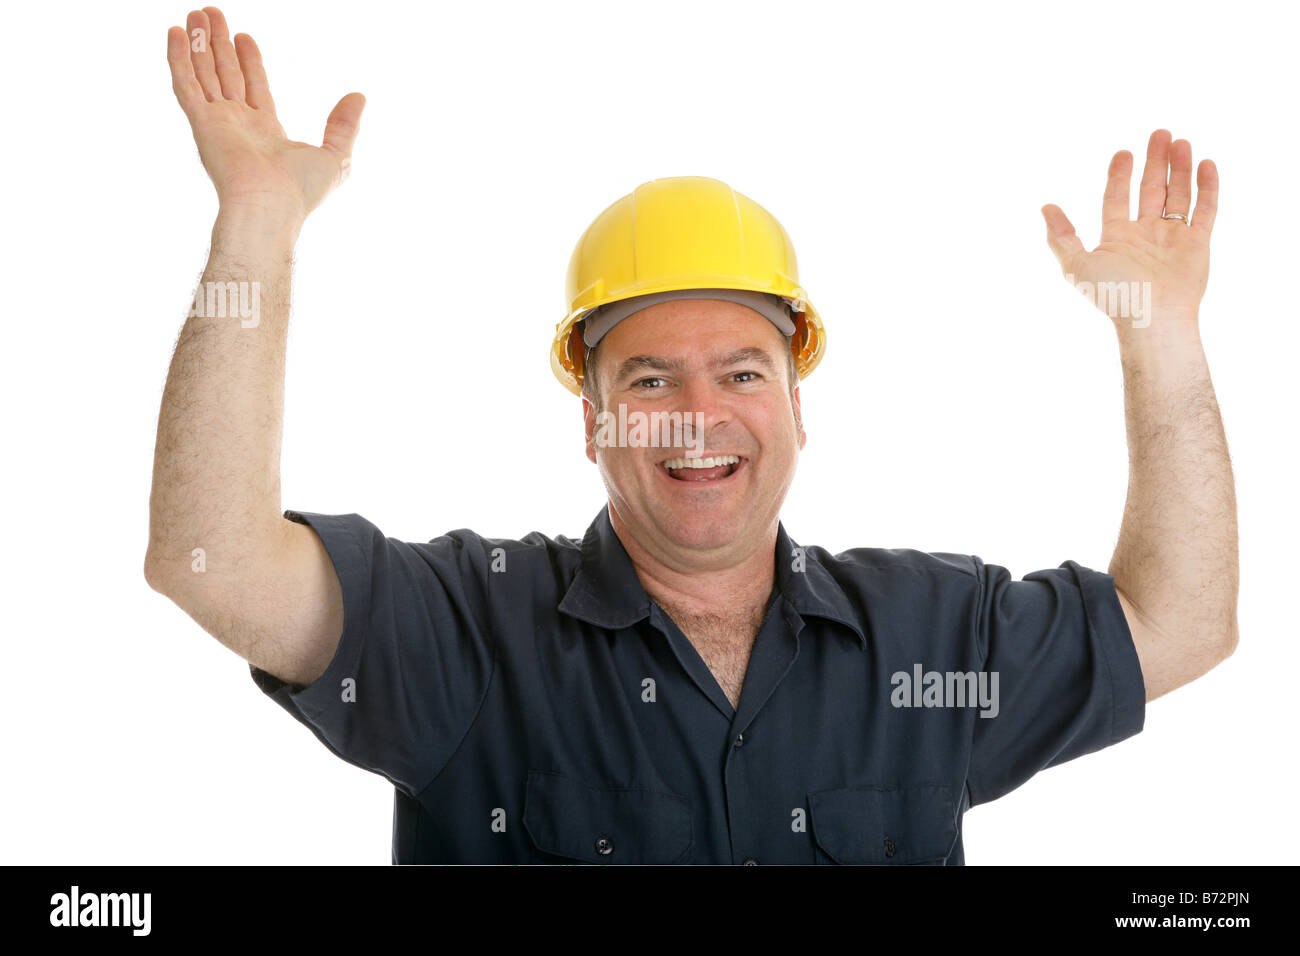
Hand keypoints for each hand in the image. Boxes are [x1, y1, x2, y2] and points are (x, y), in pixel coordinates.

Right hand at [167, 7, 363, 223]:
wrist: (271, 206)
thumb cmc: (302, 191)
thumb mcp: (336, 155)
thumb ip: (344, 125)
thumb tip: (359, 97)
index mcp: (266, 131)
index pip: (254, 86)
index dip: (248, 60)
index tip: (244, 36)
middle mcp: (239, 124)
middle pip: (226, 74)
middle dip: (219, 43)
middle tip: (212, 12)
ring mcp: (218, 123)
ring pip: (205, 72)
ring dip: (199, 42)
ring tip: (197, 12)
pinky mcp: (202, 123)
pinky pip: (186, 84)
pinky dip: (179, 58)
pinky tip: (177, 32)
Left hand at [1042, 129, 1217, 328]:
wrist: (1152, 318)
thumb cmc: (1113, 296)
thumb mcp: (1076, 266)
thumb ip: (1060, 237)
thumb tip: (1045, 207)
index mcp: (1116, 237)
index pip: (1117, 197)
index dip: (1119, 174)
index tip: (1123, 152)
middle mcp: (1145, 234)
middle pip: (1150, 189)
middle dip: (1155, 161)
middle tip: (1160, 132)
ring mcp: (1172, 237)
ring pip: (1178, 195)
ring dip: (1180, 168)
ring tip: (1181, 141)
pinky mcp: (1198, 243)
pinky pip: (1205, 209)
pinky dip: (1207, 187)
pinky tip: (1206, 163)